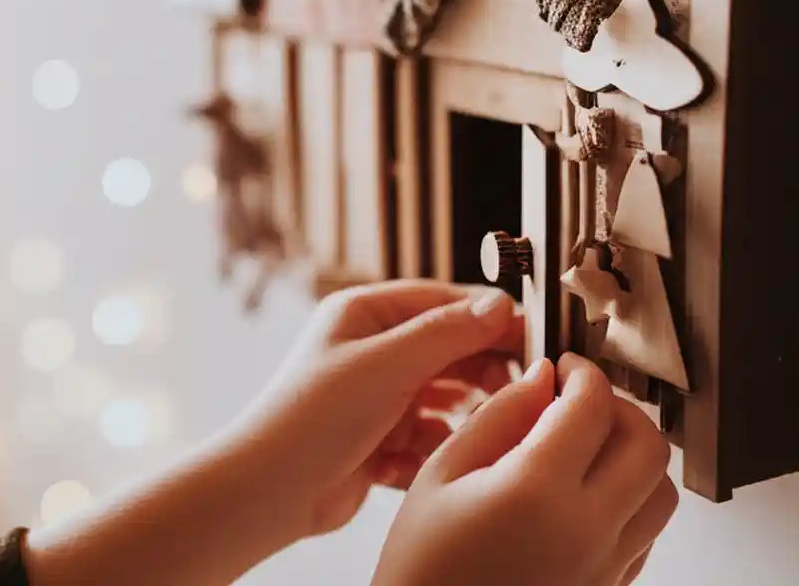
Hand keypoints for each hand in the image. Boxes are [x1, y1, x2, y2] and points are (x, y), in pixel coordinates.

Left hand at [24, 280, 521, 585]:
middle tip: (515, 388)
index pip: (443, 303)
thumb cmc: (309, 420)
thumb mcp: (386, 364)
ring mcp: (378, 396)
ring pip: (444, 398)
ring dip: (457, 417)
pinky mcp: (381, 440)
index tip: (530, 334)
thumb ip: (447, 333)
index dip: (488, 318)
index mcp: (364, 315)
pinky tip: (414, 463)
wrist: (267, 495)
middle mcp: (371, 351)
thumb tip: (500, 305)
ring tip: (470, 432)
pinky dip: (429, 452)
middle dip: (479, 372)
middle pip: (449, 350)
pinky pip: (427, 439)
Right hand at [372, 353, 678, 585]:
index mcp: (537, 493)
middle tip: (582, 402)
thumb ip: (497, 418)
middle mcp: (586, 531)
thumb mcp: (439, 477)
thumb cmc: (421, 573)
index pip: (593, 405)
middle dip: (619, 408)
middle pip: (648, 444)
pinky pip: (648, 534)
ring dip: (634, 458)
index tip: (567, 368)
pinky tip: (586, 496)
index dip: (582, 372)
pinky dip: (631, 502)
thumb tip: (540, 378)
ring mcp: (605, 567)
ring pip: (661, 491)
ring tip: (588, 450)